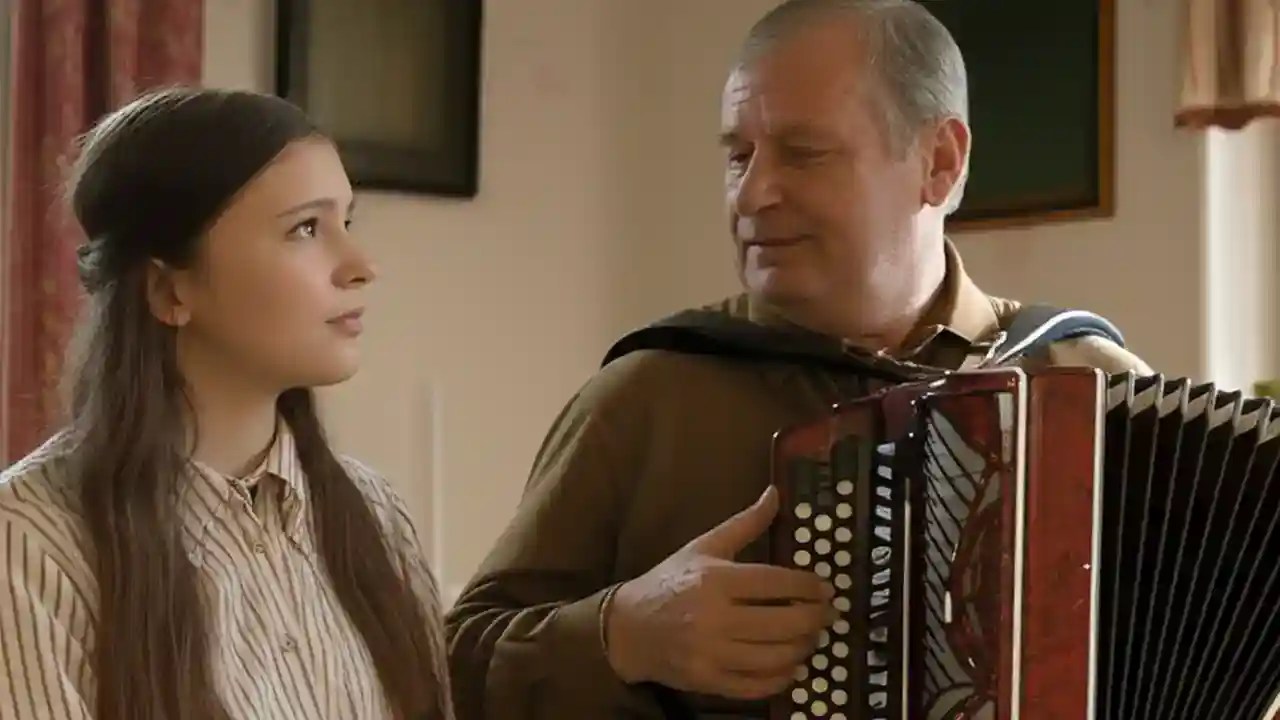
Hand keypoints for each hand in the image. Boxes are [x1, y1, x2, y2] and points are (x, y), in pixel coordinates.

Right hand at [604, 485, 835, 699]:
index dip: (809, 586)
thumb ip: (744, 523)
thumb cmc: (669, 582)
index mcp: (716, 580)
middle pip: (784, 622)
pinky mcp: (708, 681)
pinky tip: (792, 665)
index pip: (777, 582)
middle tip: (827, 614)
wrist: (627, 628)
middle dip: (815, 618)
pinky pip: (757, 686)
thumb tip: (775, 494)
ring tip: (811, 637)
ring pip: (776, 656)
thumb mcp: (703, 547)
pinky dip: (782, 678)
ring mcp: (711, 654)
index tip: (825, 587)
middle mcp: (715, 618)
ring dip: (804, 647)